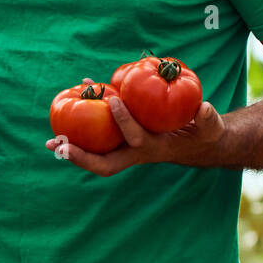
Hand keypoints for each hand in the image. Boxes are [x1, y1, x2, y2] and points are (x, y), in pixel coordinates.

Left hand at [44, 96, 224, 176]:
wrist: (199, 143)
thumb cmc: (205, 133)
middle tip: (57, 146)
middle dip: (80, 157)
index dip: (124, 122)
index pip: (135, 139)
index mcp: (154, 149)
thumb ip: (208, 118)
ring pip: (95, 153)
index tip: (113, 101)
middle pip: (103, 163)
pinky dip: (84, 124)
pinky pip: (98, 136)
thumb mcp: (211, 126)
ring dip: (73, 147)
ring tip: (51, 139)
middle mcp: (135, 153)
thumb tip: (204, 108)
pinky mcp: (122, 141)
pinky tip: (76, 99)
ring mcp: (126, 149)